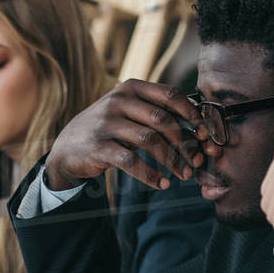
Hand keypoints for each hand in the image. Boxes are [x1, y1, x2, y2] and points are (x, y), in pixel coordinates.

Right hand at [43, 79, 206, 191]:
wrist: (69, 147)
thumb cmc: (109, 130)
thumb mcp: (130, 114)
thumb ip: (157, 116)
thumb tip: (200, 133)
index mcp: (131, 88)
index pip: (170, 94)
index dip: (192, 114)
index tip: (204, 134)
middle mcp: (118, 101)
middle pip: (163, 120)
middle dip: (184, 143)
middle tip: (196, 162)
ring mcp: (106, 123)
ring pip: (150, 141)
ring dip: (171, 161)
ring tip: (183, 176)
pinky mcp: (99, 147)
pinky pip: (131, 162)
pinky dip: (150, 175)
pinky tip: (161, 184)